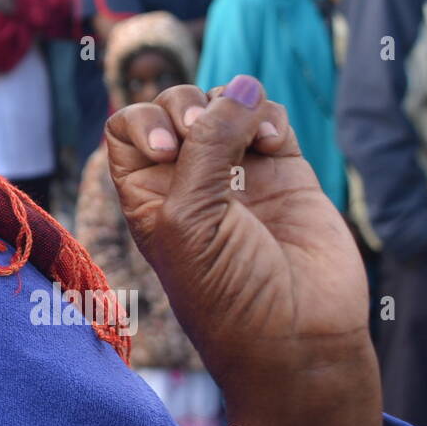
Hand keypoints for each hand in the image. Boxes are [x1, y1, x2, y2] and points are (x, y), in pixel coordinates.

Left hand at [105, 75, 380, 425]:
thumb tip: (239, 85)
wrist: (298, 340)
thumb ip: (206, 146)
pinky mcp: (284, 172)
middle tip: (200, 134)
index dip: (142, 122)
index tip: (168, 150)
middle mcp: (188, 180)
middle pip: (173, 106)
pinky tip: (270, 142)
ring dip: (227, 104)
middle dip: (185, 105)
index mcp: (146, 194)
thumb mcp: (189, 218)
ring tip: (246, 139)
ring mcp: (237, 173)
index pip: (128, 129)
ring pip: (222, 104)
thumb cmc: (226, 292)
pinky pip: (268, 117)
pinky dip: (266, 114)